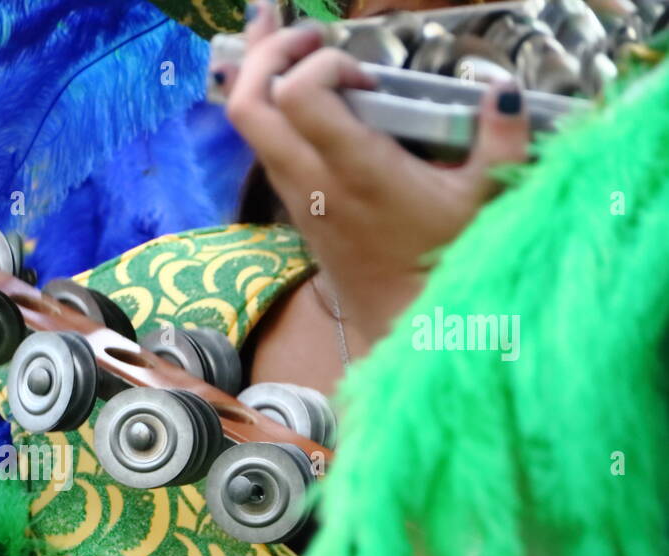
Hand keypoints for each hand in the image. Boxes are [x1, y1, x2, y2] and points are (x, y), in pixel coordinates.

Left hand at [220, 2, 529, 346]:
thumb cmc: (445, 262)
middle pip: (248, 105)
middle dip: (266, 54)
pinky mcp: (294, 203)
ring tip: (294, 41)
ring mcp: (294, 194)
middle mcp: (309, 181)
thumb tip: (500, 89)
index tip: (367, 78)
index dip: (323, 66)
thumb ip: (502, 140)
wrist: (405, 324)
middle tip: (308, 35)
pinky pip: (264, 145)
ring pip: (248, 125)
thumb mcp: (486, 201)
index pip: (299, 95)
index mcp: (352, 173)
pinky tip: (295, 85)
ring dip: (262, 75)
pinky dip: (271, 107)